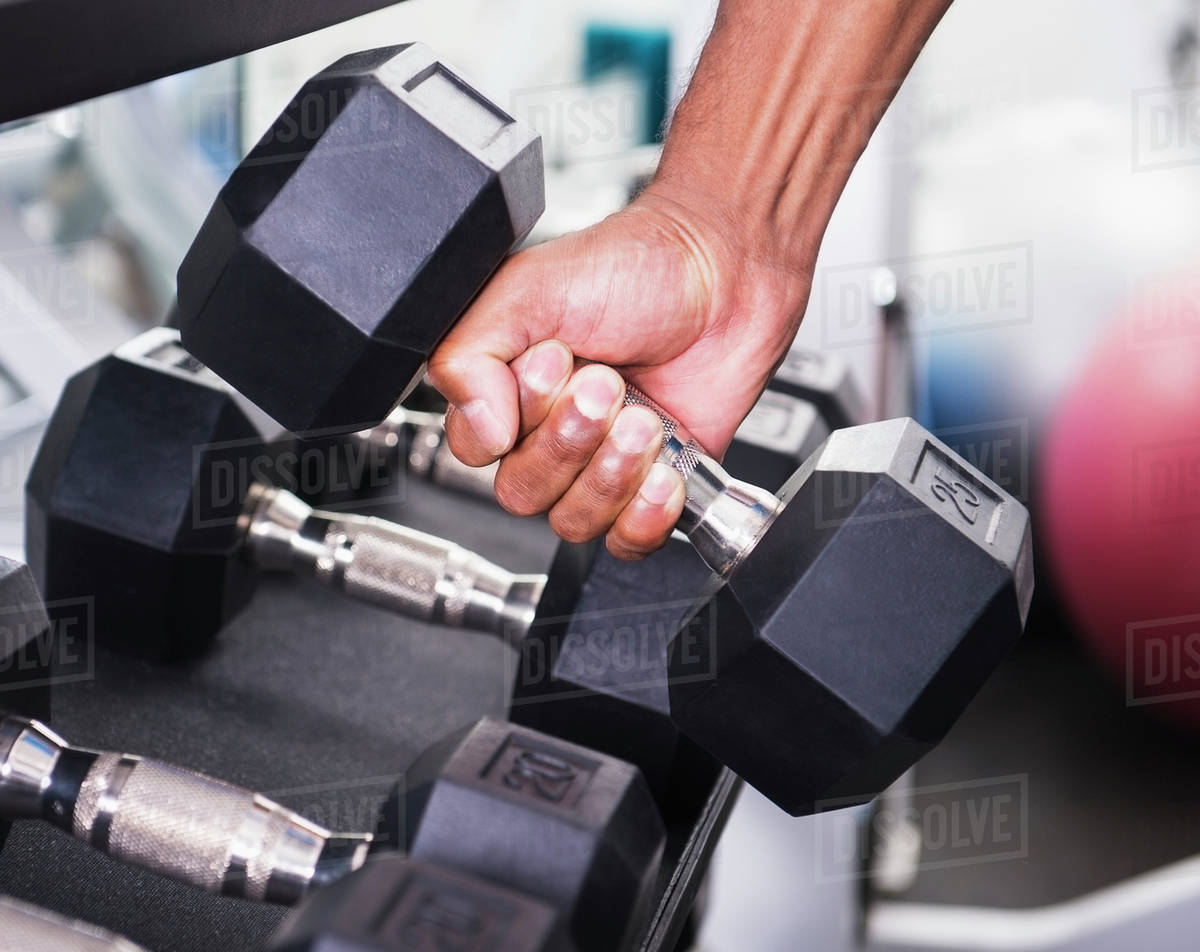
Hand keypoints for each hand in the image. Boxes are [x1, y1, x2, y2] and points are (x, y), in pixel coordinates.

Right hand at [429, 188, 811, 559]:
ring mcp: (602, 461)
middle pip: (524, 493)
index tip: (554, 364)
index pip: (476, 450)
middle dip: (571, 441)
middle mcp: (549, 431)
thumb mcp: (526, 288)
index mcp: (508, 389)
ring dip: (611, 473)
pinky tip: (663, 473)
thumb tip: (478, 428)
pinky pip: (626, 542)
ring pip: (573, 521)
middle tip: (607, 385)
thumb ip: (468, 352)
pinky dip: (644, 516)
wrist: (726, 275)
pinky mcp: (653, 484)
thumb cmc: (635, 269)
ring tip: (643, 420)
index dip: (516, 421)